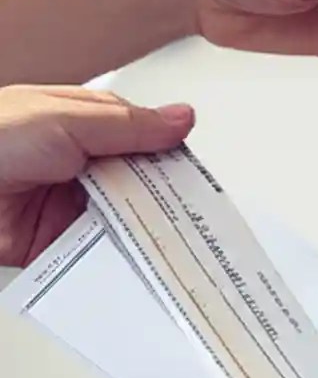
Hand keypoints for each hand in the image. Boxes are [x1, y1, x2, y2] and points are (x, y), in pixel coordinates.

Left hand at [0, 86, 194, 266]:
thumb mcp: (66, 119)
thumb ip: (129, 124)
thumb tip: (183, 118)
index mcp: (81, 123)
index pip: (144, 137)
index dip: (172, 154)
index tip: (199, 174)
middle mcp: (78, 162)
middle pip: (140, 180)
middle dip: (164, 196)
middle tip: (193, 212)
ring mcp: (69, 203)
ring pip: (125, 217)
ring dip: (145, 227)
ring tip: (175, 240)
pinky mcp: (58, 241)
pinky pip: (98, 250)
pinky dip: (119, 255)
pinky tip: (140, 259)